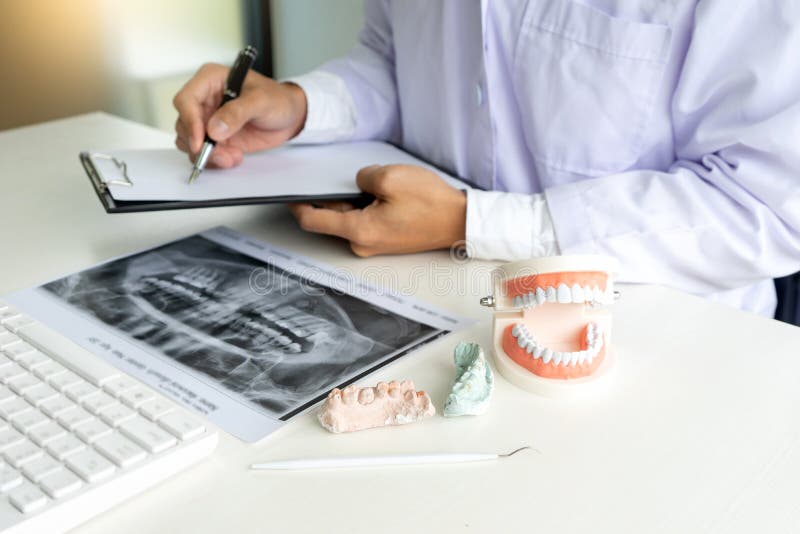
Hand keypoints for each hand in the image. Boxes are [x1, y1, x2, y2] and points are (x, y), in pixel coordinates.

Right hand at [172, 63, 306, 167]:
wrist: (290, 116)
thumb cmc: (278, 99)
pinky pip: (203, 152)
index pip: (186, 100)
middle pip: (184, 124)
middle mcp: (204, 99)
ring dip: (208, 154)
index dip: (189, 122)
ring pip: (190, 141)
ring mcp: (208, 119)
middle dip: (200, 144)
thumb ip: (237, 113)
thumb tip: (214, 128)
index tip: (201, 142)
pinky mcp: (215, 137)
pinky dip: (215, 160)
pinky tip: (234, 157)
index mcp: (210, 80)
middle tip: (222, 154)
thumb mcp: (261, 101)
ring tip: (233, 156)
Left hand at [289, 164, 466, 256]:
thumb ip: (363, 177)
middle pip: (332, 218)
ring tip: (379, 186)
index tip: (289, 195)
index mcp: (359, 231)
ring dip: (355, 200)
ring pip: (349, 217)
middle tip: (349, 178)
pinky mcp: (384, 240)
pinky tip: (385, 195)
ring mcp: (374, 244)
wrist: (459, 221)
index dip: (298, 206)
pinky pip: (364, 221)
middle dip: (334, 196)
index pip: (314, 221)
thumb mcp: (391, 178)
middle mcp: (362, 243)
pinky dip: (367, 206)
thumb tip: (357, 182)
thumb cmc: (431, 204)